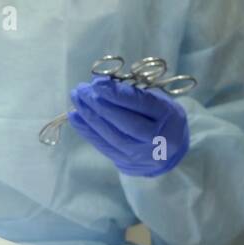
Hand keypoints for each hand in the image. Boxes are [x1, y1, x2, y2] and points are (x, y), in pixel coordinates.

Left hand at [69, 76, 190, 176]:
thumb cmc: (161, 118)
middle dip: (99, 103)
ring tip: (77, 99)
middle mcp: (155, 138)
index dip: (116, 93)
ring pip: (111, 134)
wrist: (169, 153)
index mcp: (167, 117)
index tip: (97, 82)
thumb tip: (103, 85)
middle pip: (124, 121)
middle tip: (82, 89)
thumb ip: (136, 93)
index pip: (140, 104)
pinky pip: (103, 145)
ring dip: (89, 115)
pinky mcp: (125, 162)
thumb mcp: (160, 100)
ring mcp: (139, 153)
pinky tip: (75, 117)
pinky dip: (87, 130)